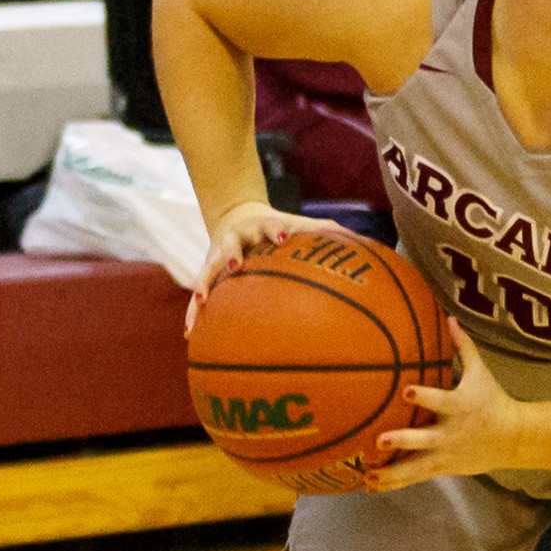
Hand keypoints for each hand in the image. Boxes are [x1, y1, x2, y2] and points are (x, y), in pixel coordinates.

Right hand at [185, 200, 346, 333]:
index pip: (271, 225)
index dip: (277, 230)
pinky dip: (194, 314)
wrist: (237, 216)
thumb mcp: (297, 224)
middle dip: (232, 252)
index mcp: (262, 227)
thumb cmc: (278, 228)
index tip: (284, 238)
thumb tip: (360, 239)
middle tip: (235, 264)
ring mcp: (218, 255)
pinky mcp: (207, 272)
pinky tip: (191, 334)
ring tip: (202, 302)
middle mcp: (237, 238)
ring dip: (204, 284)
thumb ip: (323, 232)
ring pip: (207, 269)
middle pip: (231, 242)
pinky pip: (198, 296)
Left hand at [364, 319, 525, 490]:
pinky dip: (394, 483)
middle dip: (403, 441)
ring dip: (391, 473)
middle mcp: (451, 433)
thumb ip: (464, 346)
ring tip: (366, 476)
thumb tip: (449, 317)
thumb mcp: (482, 372)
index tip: (406, 392)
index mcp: (461, 407)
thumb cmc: (492, 400)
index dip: (426, 397)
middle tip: (380, 441)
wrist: (513, 438)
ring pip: (416, 467)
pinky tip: (370, 486)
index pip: (442, 401)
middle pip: (425, 440)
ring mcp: (446, 454)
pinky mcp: (442, 468)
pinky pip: (415, 477)